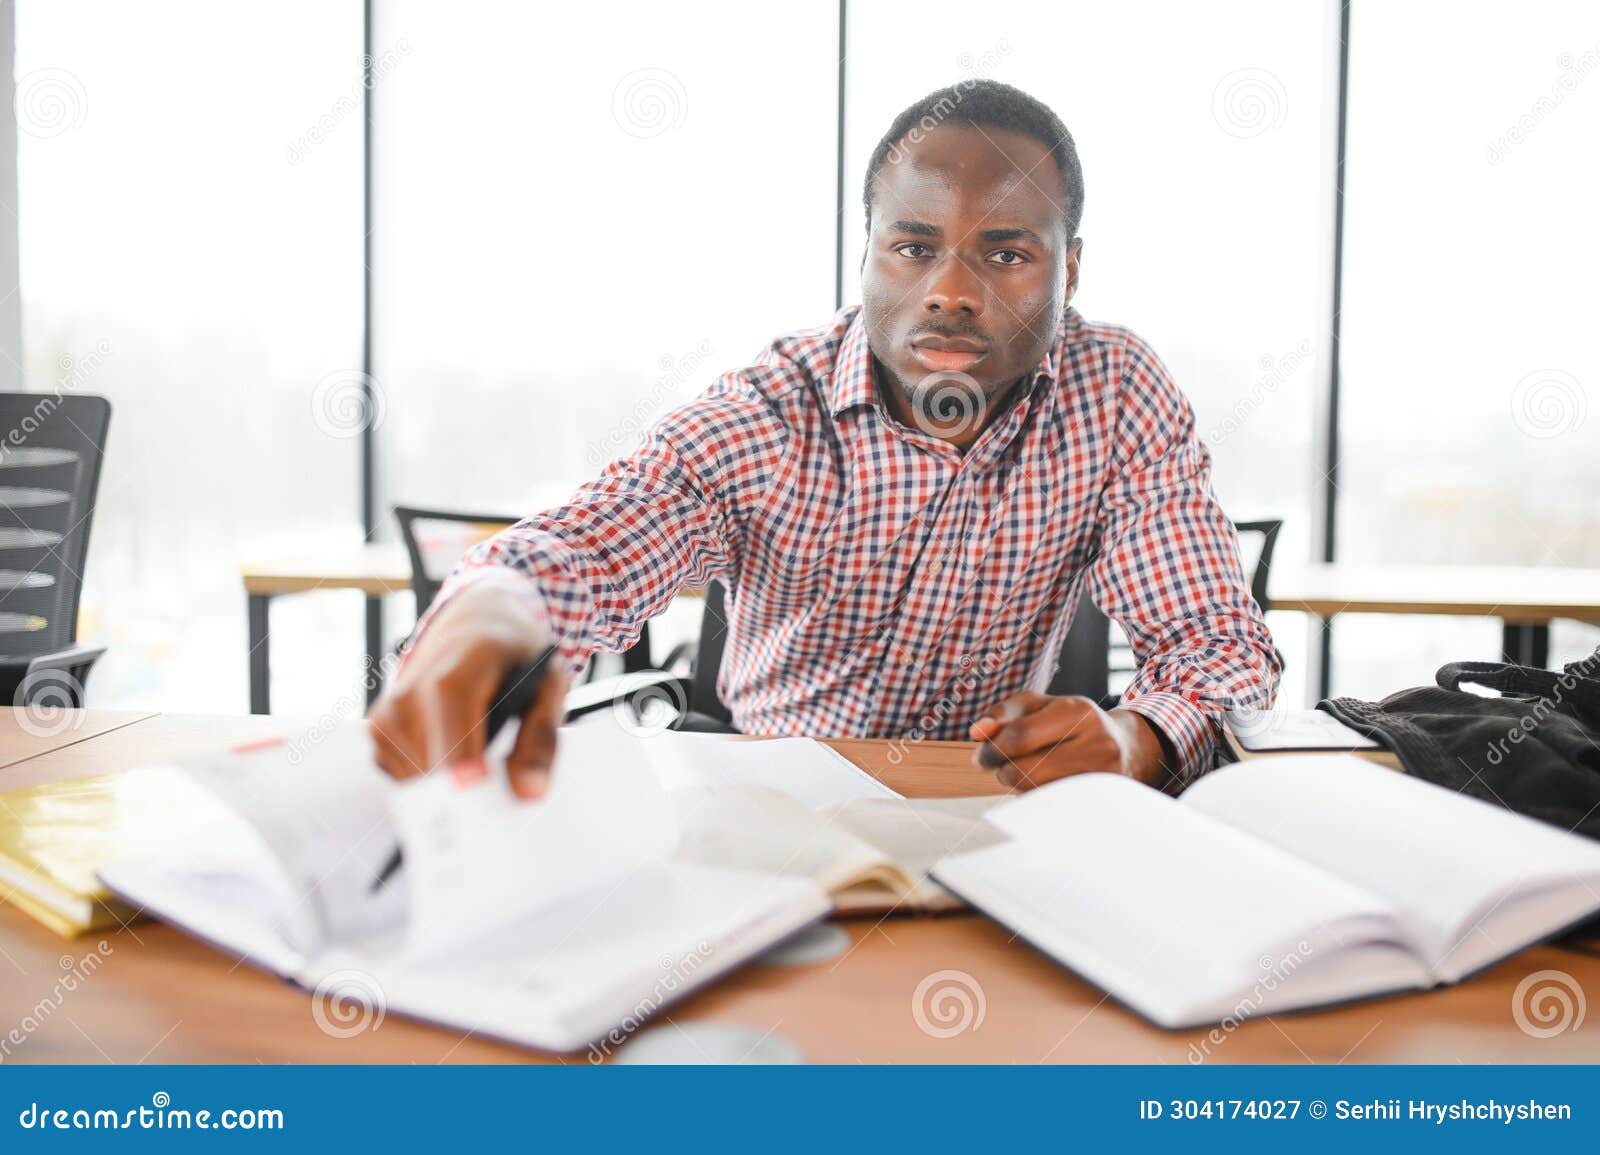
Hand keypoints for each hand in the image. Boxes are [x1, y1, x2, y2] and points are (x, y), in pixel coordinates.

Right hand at [367, 571, 568, 799]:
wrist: (475, 623)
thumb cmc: (515, 655)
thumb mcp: (549, 683)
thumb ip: (541, 736)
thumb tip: (529, 791)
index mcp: (459, 664)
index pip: (450, 708)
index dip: (459, 757)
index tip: (475, 793)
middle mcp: (413, 686)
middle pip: (430, 759)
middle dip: (465, 793)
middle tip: (496, 805)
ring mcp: (390, 709)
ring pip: (416, 777)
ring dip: (449, 784)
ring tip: (481, 758)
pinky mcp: (380, 730)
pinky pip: (403, 776)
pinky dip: (432, 776)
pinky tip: (455, 752)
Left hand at [968, 692, 1169, 790]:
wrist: (1127, 749)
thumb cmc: (1073, 724)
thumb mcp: (1039, 706)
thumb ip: (1003, 714)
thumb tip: (976, 732)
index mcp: (1078, 712)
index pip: (1020, 736)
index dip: (991, 750)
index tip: (980, 757)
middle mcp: (1096, 743)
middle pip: (1024, 770)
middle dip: (1002, 771)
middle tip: (1000, 767)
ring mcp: (1102, 777)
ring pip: (1036, 794)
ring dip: (1018, 786)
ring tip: (1025, 772)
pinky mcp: (1102, 803)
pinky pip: (1052, 809)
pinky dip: (1036, 799)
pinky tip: (1042, 786)